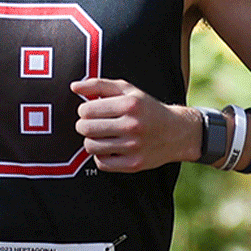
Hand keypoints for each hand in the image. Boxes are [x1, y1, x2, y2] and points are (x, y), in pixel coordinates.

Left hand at [72, 78, 196, 171]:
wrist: (176, 132)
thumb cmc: (147, 109)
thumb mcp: (127, 90)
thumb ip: (99, 85)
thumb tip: (74, 86)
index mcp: (130, 104)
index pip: (86, 110)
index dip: (84, 110)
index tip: (91, 111)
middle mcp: (132, 125)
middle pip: (85, 128)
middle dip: (83, 125)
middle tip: (92, 124)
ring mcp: (133, 146)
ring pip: (90, 146)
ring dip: (91, 141)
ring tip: (101, 136)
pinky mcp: (133, 164)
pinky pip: (101, 163)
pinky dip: (101, 156)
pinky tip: (109, 148)